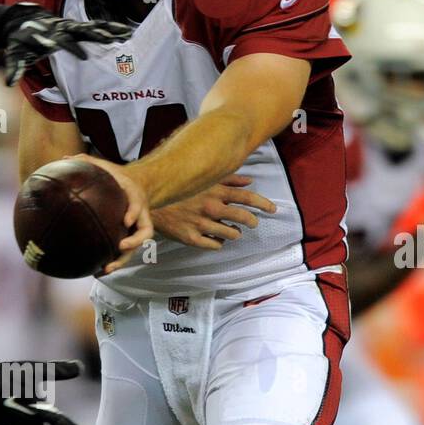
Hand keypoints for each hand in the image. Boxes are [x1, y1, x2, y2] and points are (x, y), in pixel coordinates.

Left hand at [3, 10, 132, 85]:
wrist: (22, 21)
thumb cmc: (20, 41)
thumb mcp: (14, 54)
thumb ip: (13, 68)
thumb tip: (8, 83)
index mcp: (50, 36)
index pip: (62, 42)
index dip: (71, 48)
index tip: (83, 57)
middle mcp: (63, 28)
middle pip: (82, 30)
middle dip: (96, 35)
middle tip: (111, 40)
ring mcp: (72, 26)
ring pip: (93, 26)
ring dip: (110, 30)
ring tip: (127, 33)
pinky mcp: (78, 26)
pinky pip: (97, 26)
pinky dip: (111, 28)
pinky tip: (127, 31)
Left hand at [69, 153, 153, 273]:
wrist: (135, 187)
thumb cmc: (117, 177)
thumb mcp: (106, 167)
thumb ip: (88, 162)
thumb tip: (64, 158)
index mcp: (135, 199)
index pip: (138, 206)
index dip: (134, 213)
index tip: (126, 221)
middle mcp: (140, 217)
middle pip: (144, 233)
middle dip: (134, 242)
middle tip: (121, 247)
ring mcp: (135, 230)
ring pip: (134, 249)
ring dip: (121, 261)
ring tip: (105, 269)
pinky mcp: (128, 239)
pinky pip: (122, 254)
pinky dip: (111, 263)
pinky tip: (95, 271)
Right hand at [151, 176, 276, 249]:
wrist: (151, 203)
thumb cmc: (179, 190)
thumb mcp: (203, 179)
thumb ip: (228, 179)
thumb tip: (249, 181)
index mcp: (215, 192)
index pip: (247, 198)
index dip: (263, 204)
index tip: (272, 210)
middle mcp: (212, 208)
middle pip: (243, 218)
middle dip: (252, 222)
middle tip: (253, 223)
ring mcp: (202, 224)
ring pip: (230, 234)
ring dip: (234, 233)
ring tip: (233, 231)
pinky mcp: (192, 238)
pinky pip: (214, 245)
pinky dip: (218, 242)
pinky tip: (216, 239)